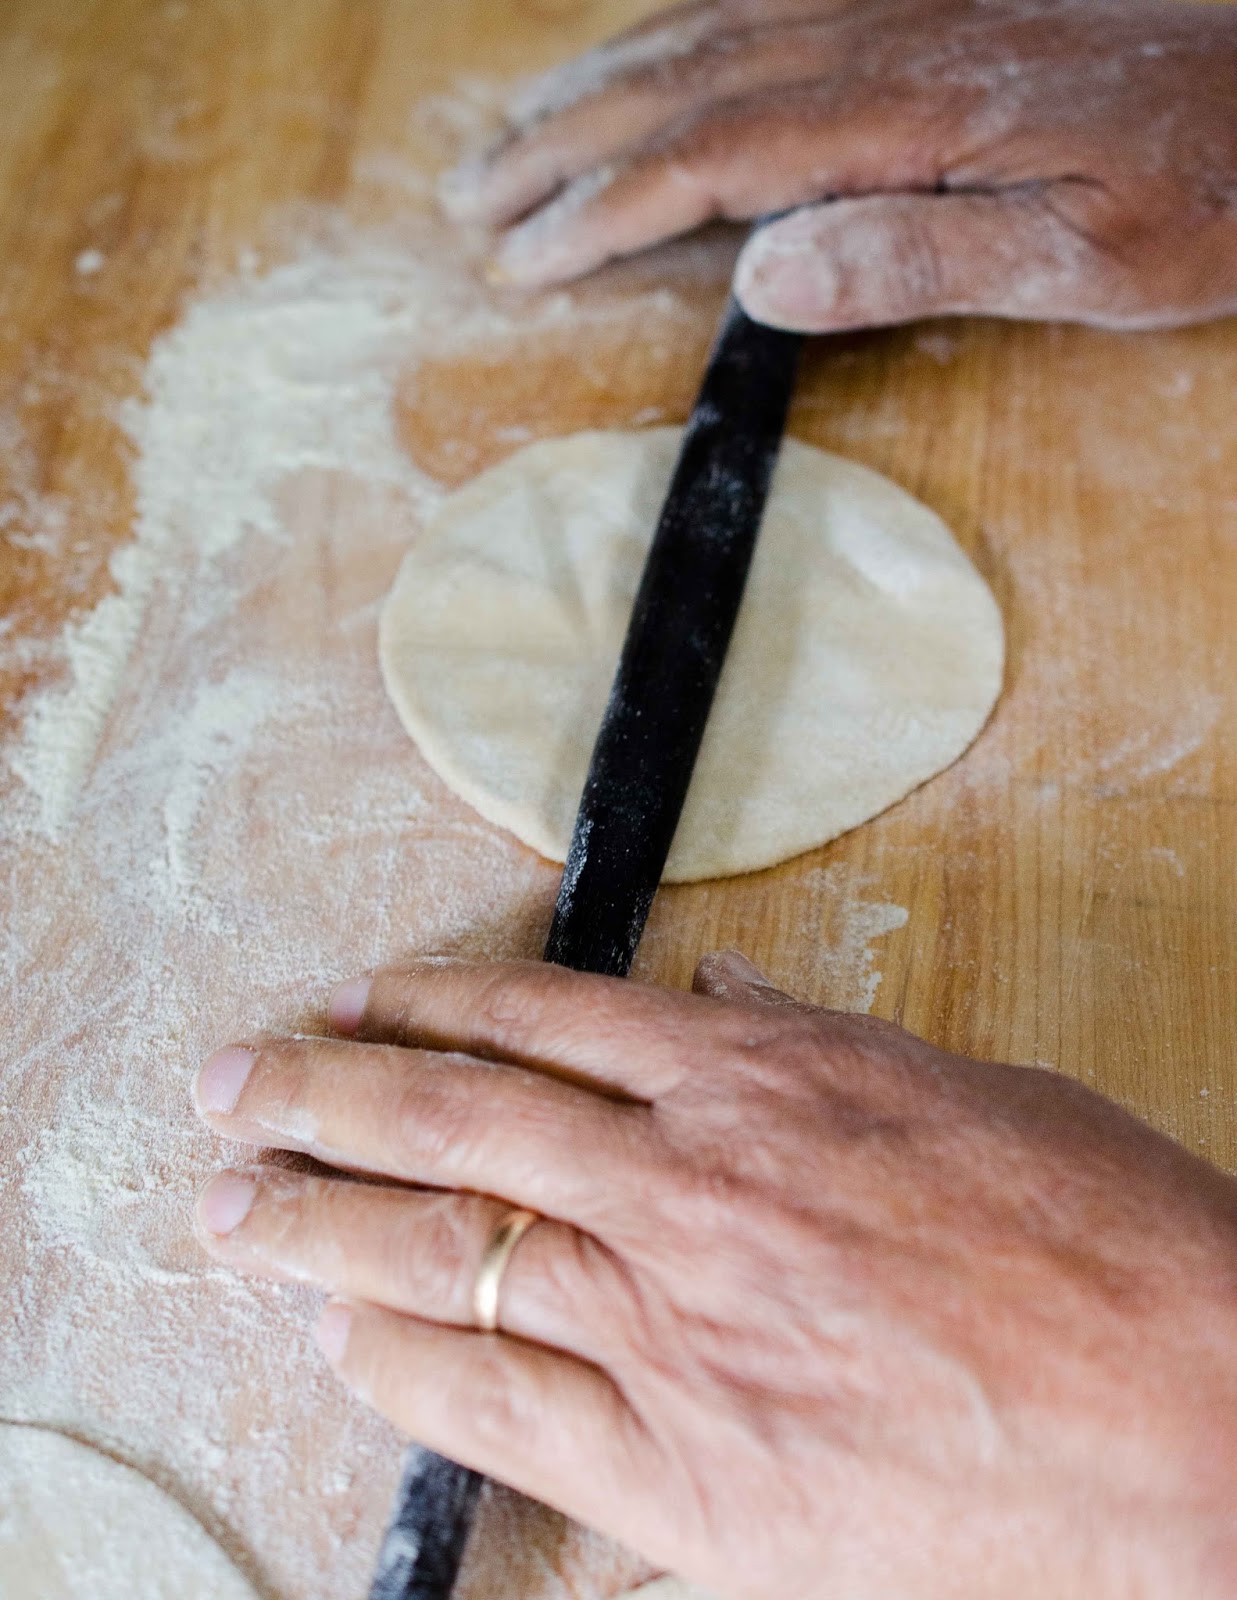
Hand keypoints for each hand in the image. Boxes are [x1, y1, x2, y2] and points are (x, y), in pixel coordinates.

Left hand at [193, 953, 1236, 1599]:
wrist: (1200, 1415)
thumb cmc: (1110, 1240)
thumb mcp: (967, 1089)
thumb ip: (819, 1043)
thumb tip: (721, 997)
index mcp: (763, 1078)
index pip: (545, 1018)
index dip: (430, 1001)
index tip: (356, 1000)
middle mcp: (691, 1182)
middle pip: (456, 1117)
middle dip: (321, 1093)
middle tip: (229, 1086)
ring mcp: (674, 1322)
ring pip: (442, 1249)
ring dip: (315, 1224)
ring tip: (227, 1209)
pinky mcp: (684, 1468)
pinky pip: (496, 1402)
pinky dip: (398, 1367)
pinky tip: (334, 1342)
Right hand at [443, 0, 1236, 331]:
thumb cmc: (1203, 186)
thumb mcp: (1087, 260)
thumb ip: (924, 260)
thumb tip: (763, 278)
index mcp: (911, 108)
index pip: (713, 154)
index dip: (605, 209)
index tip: (520, 263)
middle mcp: (884, 35)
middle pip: (679, 78)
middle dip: (560, 145)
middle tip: (465, 204)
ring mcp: (897, 6)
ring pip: (703, 30)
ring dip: (593, 87)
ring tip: (508, 139)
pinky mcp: (918, 4)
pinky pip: (756, 0)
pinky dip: (670, 32)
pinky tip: (634, 62)